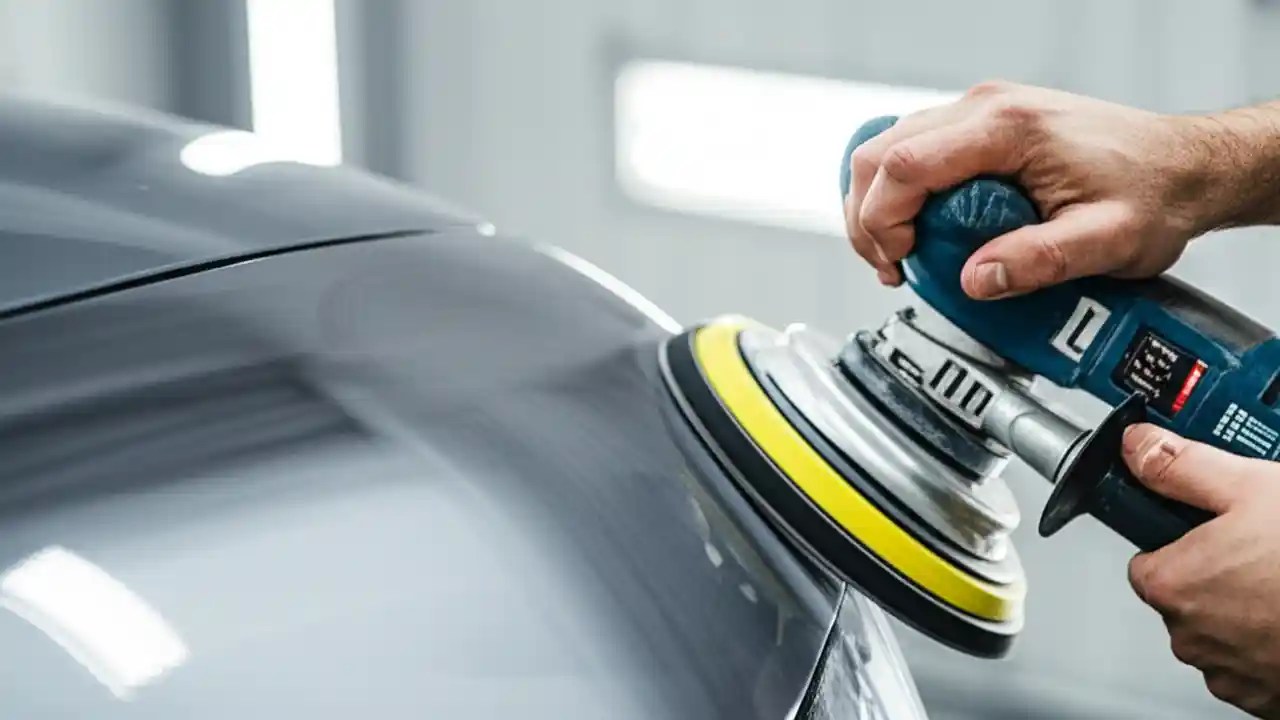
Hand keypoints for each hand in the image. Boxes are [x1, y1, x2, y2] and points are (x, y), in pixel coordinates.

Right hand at [845, 81, 1213, 297]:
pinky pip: (915, 153)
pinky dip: (901, 194)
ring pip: (888, 149)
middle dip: (868, 217)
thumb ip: (1041, 261)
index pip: (903, 164)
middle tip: (893, 267)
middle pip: (880, 152)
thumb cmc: (1153, 195)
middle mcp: (986, 108)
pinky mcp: (983, 125)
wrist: (1186, 166)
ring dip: (880, 206)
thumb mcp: (1108, 241)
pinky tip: (921, 231)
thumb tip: (974, 281)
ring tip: (904, 256)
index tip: (900, 263)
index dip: (881, 220)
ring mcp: (981, 112)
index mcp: (1007, 129)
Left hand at [1124, 423, 1279, 717]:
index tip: (1213, 531)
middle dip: (1218, 573)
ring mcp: (1230, 671)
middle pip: (1186, 595)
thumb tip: (1138, 448)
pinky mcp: (1265, 696)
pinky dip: (1271, 644)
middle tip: (1264, 550)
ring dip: (1246, 611)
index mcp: (1171, 584)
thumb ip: (1180, 467)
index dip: (1182, 540)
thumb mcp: (1248, 486)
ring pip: (1222, 631)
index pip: (1148, 559)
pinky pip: (1254, 664)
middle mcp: (1190, 635)